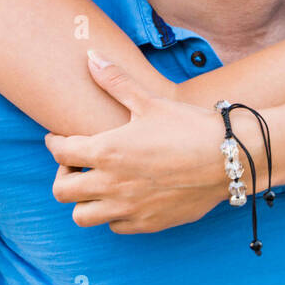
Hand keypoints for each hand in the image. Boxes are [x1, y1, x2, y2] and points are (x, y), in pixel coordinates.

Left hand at [45, 51, 227, 233]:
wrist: (229, 157)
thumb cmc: (189, 126)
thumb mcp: (150, 101)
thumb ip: (115, 82)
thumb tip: (91, 56)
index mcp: (107, 152)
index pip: (60, 152)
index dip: (55, 143)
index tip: (59, 138)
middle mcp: (112, 185)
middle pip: (62, 192)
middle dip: (63, 175)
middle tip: (76, 164)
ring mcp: (129, 208)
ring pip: (82, 217)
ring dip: (83, 201)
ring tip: (97, 184)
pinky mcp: (148, 223)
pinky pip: (115, 227)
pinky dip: (112, 215)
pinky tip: (124, 197)